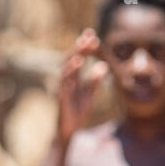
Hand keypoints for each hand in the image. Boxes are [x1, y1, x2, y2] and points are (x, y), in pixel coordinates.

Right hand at [55, 29, 105, 145]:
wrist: (68, 131)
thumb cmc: (76, 113)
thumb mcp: (89, 95)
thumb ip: (94, 81)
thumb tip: (103, 66)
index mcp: (72, 79)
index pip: (77, 58)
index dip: (83, 46)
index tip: (92, 34)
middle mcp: (64, 80)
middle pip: (70, 58)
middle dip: (80, 46)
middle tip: (90, 35)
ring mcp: (61, 86)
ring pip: (67, 66)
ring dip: (76, 54)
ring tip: (85, 45)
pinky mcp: (61, 94)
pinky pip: (65, 79)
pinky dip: (71, 69)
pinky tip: (79, 61)